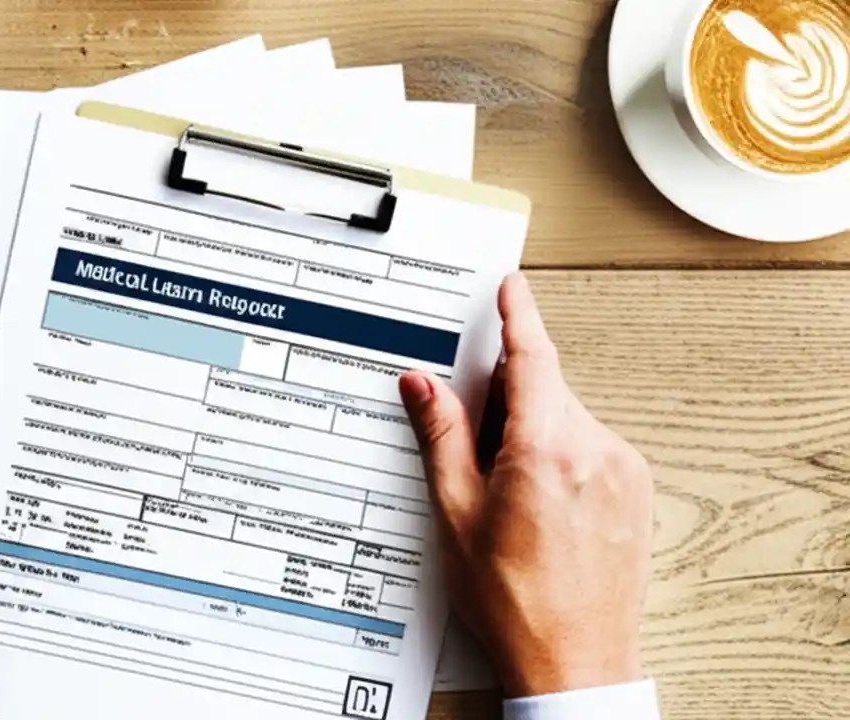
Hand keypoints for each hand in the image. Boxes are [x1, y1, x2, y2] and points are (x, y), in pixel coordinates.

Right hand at [400, 273, 653, 696]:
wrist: (576, 662)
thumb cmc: (514, 602)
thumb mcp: (457, 514)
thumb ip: (441, 437)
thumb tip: (422, 385)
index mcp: (546, 449)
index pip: (531, 357)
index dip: (516, 315)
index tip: (510, 286)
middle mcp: (595, 449)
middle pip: (545, 389)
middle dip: (507, 399)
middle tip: (474, 445)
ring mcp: (624, 471)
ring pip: (568, 418)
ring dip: (534, 431)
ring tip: (507, 494)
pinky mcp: (638, 491)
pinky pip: (592, 446)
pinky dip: (562, 453)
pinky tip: (538, 505)